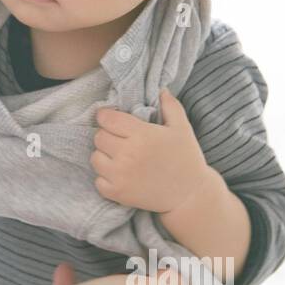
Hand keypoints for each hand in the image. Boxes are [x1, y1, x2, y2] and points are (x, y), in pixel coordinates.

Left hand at [90, 87, 213, 213]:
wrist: (190, 195)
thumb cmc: (187, 159)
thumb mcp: (182, 129)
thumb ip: (170, 106)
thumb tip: (162, 89)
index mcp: (142, 135)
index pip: (107, 119)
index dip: (107, 117)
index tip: (113, 121)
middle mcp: (128, 154)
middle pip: (99, 137)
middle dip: (107, 136)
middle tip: (120, 140)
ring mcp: (120, 175)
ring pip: (95, 158)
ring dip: (104, 156)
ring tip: (120, 157)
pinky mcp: (118, 193)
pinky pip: (98, 180)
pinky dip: (105, 178)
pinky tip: (120, 175)